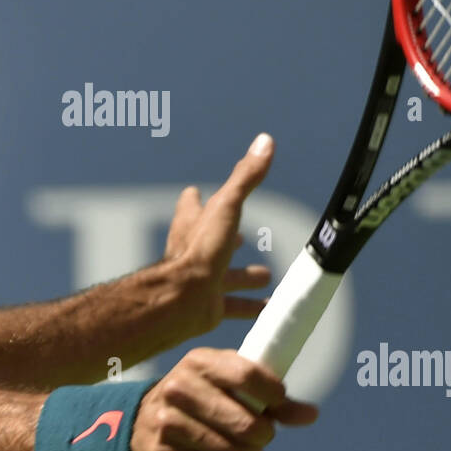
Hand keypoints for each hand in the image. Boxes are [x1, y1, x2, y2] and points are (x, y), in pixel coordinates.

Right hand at [131, 347, 317, 450]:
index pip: (247, 374)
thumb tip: (312, 414)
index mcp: (199, 361)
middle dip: (264, 434)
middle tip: (263, 436)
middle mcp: (179, 386)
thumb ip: (273, 401)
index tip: (279, 403)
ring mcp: (167, 420)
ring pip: (232, 449)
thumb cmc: (203, 400)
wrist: (144, 423)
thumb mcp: (232, 388)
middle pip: (245, 420)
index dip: (272, 393)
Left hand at [161, 132, 275, 338]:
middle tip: (243, 238)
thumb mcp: (228, 206)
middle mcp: (193, 251)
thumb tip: (265, 141)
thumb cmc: (200, 249)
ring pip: (225, 276)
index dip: (196, 199)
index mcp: (192, 224)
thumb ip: (246, 177)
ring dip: (243, 276)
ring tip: (266, 276)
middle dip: (229, 241)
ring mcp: (200, 280)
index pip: (190, 205)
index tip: (197, 192)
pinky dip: (251, 306)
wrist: (182, 300)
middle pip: (212, 242)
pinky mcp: (208, 306)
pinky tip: (268, 309)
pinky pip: (233, 306)